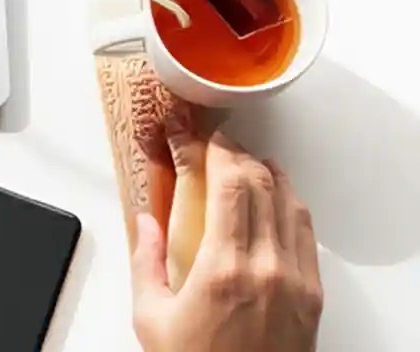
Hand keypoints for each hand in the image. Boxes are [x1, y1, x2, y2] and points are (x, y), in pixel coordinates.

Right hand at [130, 133, 322, 351]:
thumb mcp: (150, 317)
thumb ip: (144, 261)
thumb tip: (144, 221)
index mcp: (223, 269)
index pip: (230, 184)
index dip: (215, 149)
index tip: (197, 136)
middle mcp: (266, 268)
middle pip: (261, 184)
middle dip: (237, 154)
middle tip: (215, 144)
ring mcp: (295, 281)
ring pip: (290, 202)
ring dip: (267, 173)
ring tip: (245, 163)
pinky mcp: (312, 295)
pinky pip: (304, 233)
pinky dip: (289, 204)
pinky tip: (273, 199)